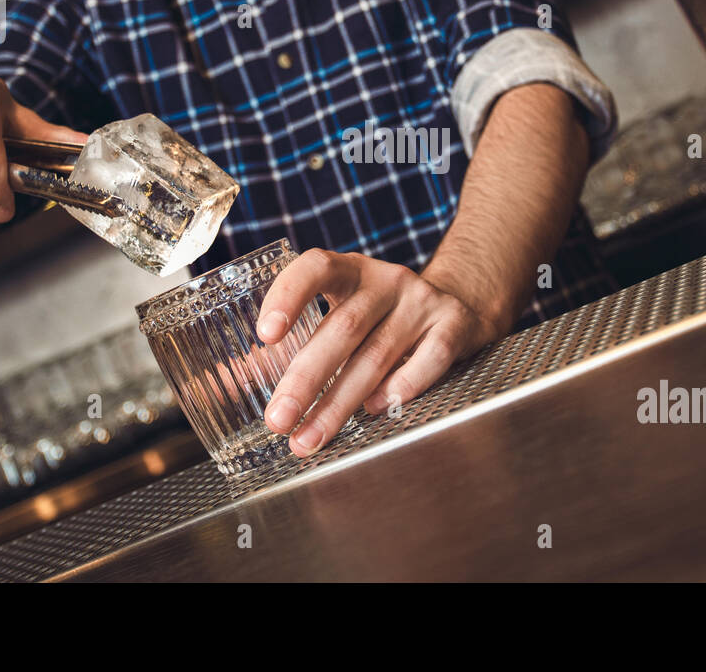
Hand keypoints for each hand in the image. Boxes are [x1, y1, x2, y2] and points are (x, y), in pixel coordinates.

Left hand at [256, 249, 505, 456]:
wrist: (459, 305)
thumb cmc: (383, 319)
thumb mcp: (346, 313)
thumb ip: (305, 342)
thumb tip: (246, 386)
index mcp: (350, 272)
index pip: (317, 268)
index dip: (289, 296)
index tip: (265, 335)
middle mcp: (386, 281)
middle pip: (343, 328)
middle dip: (306, 378)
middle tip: (279, 419)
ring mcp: (422, 302)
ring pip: (377, 355)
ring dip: (340, 403)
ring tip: (310, 437)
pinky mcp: (453, 325)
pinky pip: (428, 359)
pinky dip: (400, 388)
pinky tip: (375, 411)